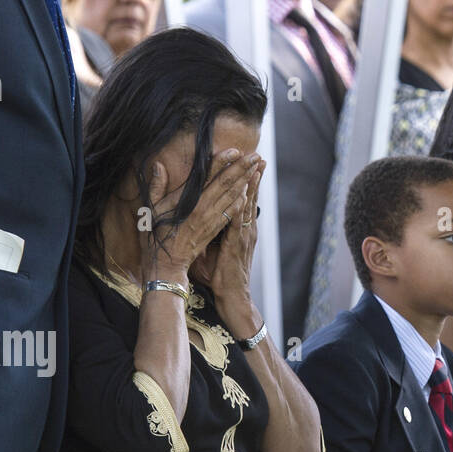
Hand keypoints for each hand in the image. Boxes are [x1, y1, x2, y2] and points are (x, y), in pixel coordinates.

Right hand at [143, 148, 259, 281]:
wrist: (166, 263)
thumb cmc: (155, 235)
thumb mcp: (151, 208)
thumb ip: (157, 186)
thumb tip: (159, 165)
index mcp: (188, 198)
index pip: (209, 174)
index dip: (223, 161)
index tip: (236, 150)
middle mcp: (203, 206)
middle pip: (226, 182)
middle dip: (242, 167)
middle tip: (256, 155)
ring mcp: (211, 219)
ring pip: (232, 196)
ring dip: (246, 181)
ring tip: (257, 169)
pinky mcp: (215, 229)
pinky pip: (231, 213)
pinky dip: (241, 201)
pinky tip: (249, 193)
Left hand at [190, 154, 265, 335]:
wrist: (230, 296)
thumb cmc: (219, 274)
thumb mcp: (210, 247)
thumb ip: (204, 228)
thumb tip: (195, 215)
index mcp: (235, 226)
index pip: (238, 197)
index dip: (241, 178)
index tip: (242, 159)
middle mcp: (242, 228)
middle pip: (247, 196)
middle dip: (251, 175)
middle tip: (257, 155)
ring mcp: (242, 236)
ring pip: (246, 205)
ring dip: (251, 186)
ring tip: (255, 166)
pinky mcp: (237, 245)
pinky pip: (239, 223)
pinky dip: (242, 209)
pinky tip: (243, 195)